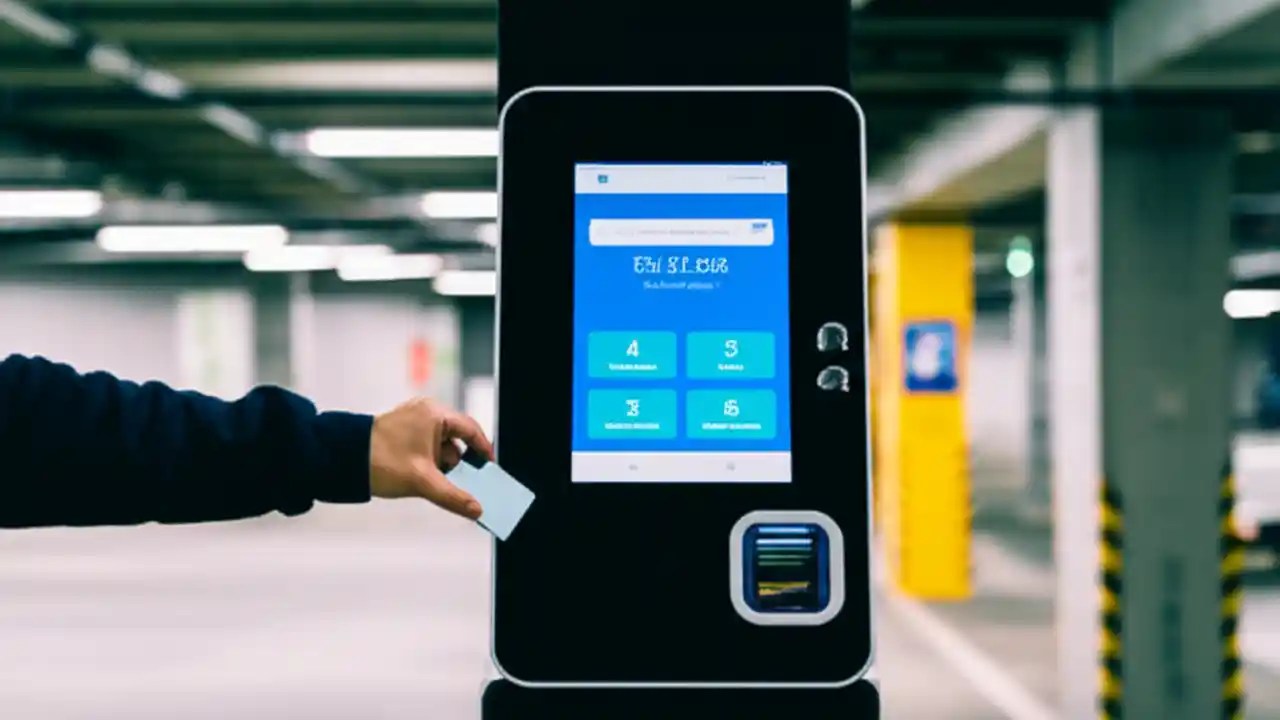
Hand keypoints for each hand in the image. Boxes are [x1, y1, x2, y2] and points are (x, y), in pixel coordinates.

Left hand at [369, 398, 494, 519]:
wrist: (341, 459)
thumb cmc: (380, 461)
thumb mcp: (422, 482)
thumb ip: (454, 497)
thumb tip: (476, 509)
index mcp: (434, 414)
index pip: (471, 430)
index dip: (484, 451)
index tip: (490, 470)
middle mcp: (426, 413)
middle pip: (457, 440)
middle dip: (461, 464)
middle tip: (468, 484)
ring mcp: (414, 422)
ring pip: (441, 447)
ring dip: (443, 467)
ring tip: (441, 486)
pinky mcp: (403, 433)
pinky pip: (427, 448)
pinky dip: (431, 464)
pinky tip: (429, 480)